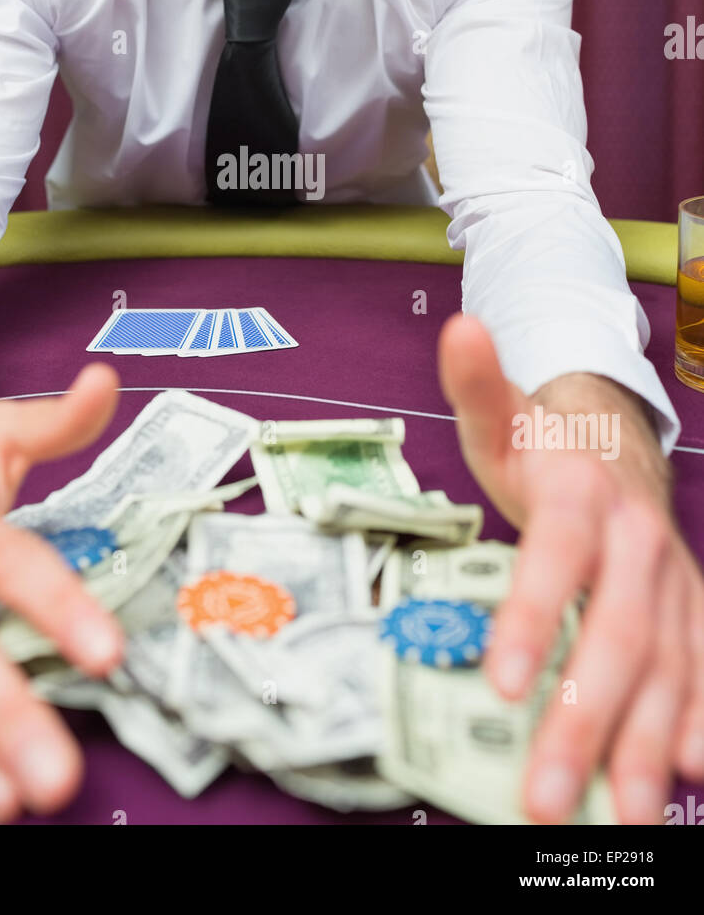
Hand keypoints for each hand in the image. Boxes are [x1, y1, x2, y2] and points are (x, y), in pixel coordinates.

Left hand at [438, 312, 703, 824]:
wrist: (618, 443)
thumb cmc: (547, 446)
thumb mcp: (504, 417)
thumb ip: (478, 384)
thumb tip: (460, 328)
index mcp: (583, 496)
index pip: (557, 558)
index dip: (532, 616)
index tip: (502, 680)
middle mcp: (638, 543)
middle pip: (616, 633)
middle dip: (584, 714)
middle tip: (545, 789)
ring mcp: (672, 583)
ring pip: (666, 667)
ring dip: (646, 743)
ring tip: (623, 811)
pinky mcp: (690, 612)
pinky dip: (703, 719)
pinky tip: (695, 771)